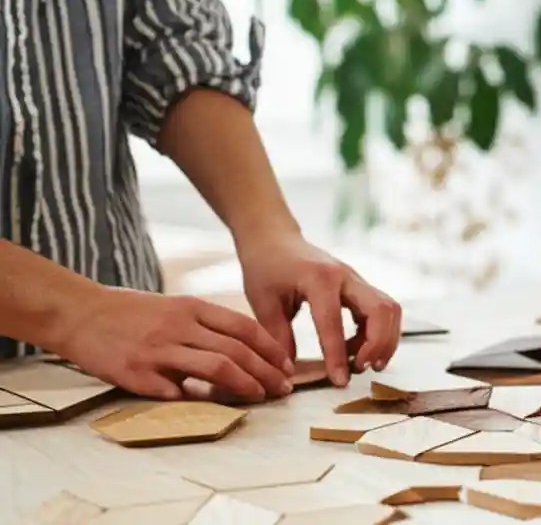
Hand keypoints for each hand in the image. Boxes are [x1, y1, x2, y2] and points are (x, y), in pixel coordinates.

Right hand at [59, 288, 293, 401]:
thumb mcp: (174, 307)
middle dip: (266, 371)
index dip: (271, 349)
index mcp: (192, 308)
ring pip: (214, 367)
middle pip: (236, 350)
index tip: (287, 366)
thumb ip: (206, 327)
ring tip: (259, 396)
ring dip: (243, 385)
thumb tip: (244, 352)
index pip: (244, 328)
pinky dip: (194, 400)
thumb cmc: (131, 312)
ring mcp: (158, 350)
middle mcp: (179, 326)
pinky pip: (173, 391)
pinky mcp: (135, 373)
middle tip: (283, 388)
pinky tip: (209, 407)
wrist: (79, 312)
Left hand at [239, 233, 400, 386]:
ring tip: (364, 363)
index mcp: (318, 279)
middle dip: (378, 344)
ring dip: (384, 339)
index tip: (340, 381)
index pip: (334, 322)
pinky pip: (382, 310)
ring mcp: (357, 279)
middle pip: (381, 310)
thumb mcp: (263, 303)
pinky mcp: (360, 286)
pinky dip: (378, 333)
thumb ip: (279, 338)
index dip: (338, 355)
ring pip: (389, 309)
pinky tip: (358, 350)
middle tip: (363, 369)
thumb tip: (290, 372)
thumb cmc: (266, 269)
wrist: (275, 239)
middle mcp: (346, 276)